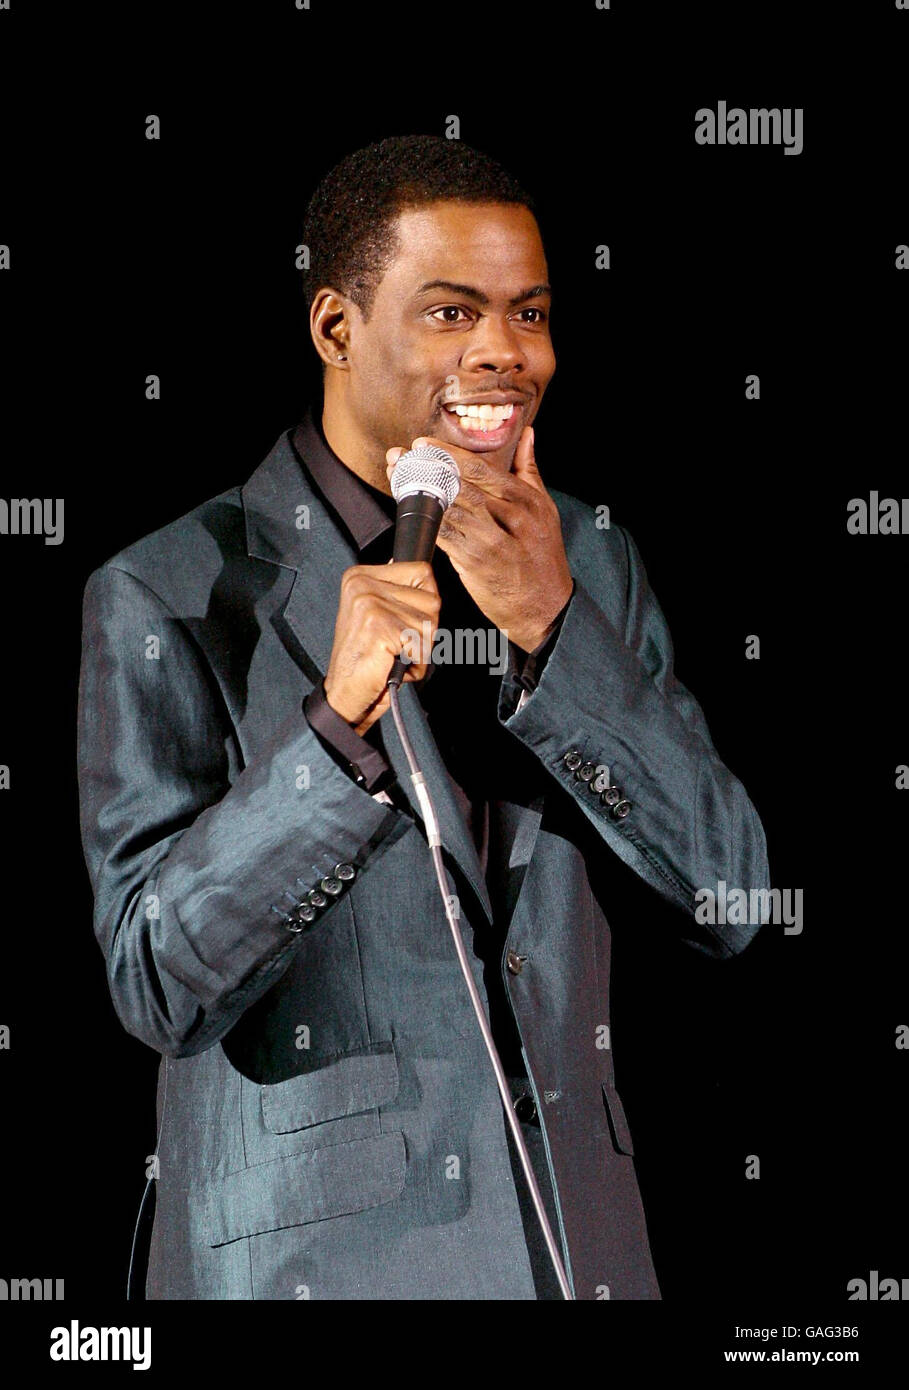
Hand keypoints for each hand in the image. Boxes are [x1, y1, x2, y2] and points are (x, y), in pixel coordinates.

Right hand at [323, 561, 440, 734]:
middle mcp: (363, 584)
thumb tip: (425, 574)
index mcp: (360, 576)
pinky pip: (422, 644)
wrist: (344, 693)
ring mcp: (370, 603)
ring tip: (393, 654)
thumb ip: (399, 592)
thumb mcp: (378, 614)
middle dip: (424, 630)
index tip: (404, 621)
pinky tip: (391, 663)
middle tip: (397, 644)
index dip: (425, 604)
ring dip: (419, 648)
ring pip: (430, 624)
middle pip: (432, 600)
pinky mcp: (379, 626)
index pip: (422, 572)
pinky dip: (415, 663)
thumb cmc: (365, 659)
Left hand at [386, 426, 572, 652]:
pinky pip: (446, 537)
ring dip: (421, 492)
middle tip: (402, 457)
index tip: (423, 444)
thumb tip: (527, 434)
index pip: (482, 468)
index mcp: (526, 500)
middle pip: (462, 484)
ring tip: (399, 480)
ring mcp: (495, 541)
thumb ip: (530, 470)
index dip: (448, 454)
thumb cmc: (542, 559)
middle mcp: (513, 517)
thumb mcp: (545, 509)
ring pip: (451, 508)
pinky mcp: (479, 564)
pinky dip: (428, 523)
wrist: (546, 608)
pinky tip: (412, 512)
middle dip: (427, 468)